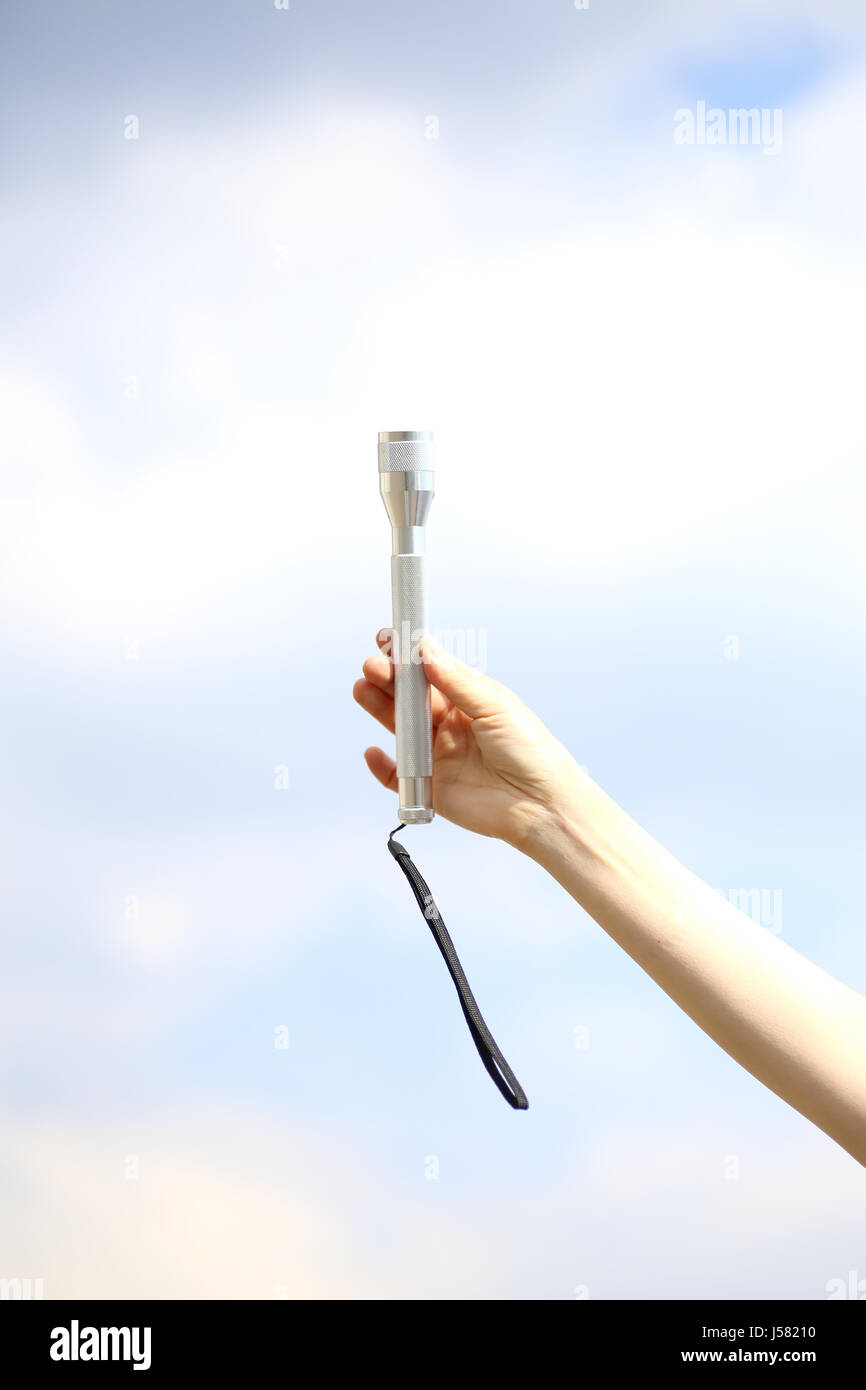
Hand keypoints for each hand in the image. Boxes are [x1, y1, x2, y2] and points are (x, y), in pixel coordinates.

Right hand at [353, 630, 579, 849]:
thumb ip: (455, 680)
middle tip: (373, 666)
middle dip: (388, 680)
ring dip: (378, 709)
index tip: (388, 641)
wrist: (541, 805)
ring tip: (363, 690)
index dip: (407, 659)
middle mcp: (450, 726)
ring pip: (400, 729)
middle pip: (409, 699)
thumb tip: (425, 649)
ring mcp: (439, 756)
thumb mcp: (494, 704)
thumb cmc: (531, 752)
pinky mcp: (431, 788)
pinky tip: (374, 752)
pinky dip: (382, 766)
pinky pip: (397, 776)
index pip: (429, 674)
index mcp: (467, 701)